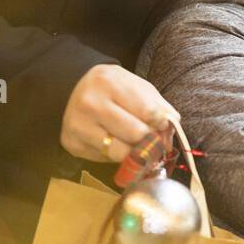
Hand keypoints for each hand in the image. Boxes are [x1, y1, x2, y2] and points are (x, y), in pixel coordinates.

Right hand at [60, 64, 180, 162]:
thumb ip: (158, 106)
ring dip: (134, 152)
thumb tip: (170, 133)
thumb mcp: (137, 86)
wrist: (73, 88)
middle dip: (149, 139)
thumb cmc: (113, 88)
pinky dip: (115, 156)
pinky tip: (114, 143)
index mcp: (109, 82)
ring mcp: (78, 126)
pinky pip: (105, 160)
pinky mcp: (72, 144)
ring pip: (120, 153)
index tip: (162, 125)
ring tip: (135, 144)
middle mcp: (90, 103)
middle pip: (136, 134)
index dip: (161, 123)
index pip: (147, 111)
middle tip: (152, 139)